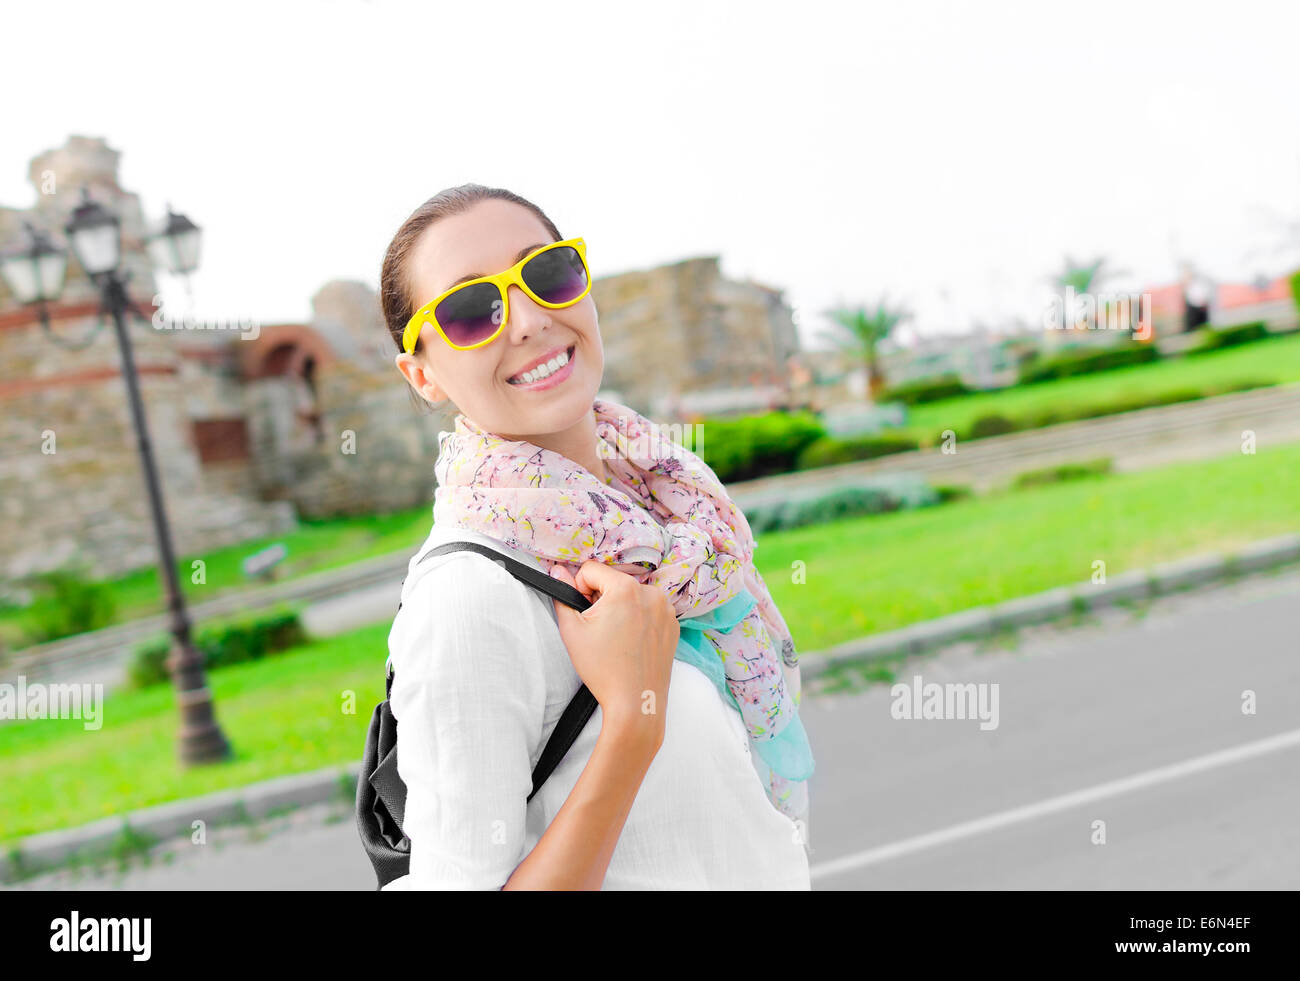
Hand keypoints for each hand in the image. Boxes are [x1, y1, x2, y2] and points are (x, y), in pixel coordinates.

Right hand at [549, 561, 678, 750]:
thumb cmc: (603, 669)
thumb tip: (557, 570)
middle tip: (600, 631)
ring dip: (620, 608)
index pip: (590, 570)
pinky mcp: (673, 624)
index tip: (584, 614)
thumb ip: (562, 593)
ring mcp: (665, 608)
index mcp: (626, 588)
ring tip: (616, 639)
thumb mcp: (572, 629)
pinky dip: (638, 620)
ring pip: (631, 595)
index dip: (579, 590)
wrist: (636, 703)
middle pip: (613, 582)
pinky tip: (632, 643)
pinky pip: (648, 610)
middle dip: (601, 599)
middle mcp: (651, 592)